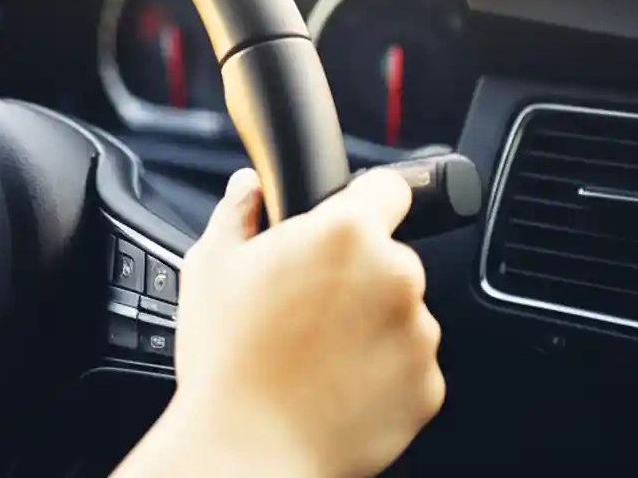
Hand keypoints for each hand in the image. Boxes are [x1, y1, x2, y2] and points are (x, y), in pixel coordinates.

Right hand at [117, 168, 442, 476]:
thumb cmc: (226, 359)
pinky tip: (332, 384)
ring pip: (400, 313)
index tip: (344, 222)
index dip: (363, 202)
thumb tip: (249, 187)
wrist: (249, 450)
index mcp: (345, 234)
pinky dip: (380, 372)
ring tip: (314, 353)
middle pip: (389, 258)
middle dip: (356, 274)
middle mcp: (396, 276)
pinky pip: (407, 365)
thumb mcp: (210, 268)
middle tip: (305, 305)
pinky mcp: (427, 386)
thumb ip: (238, 213)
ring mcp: (418, 335)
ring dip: (370, 324)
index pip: (388, 188)